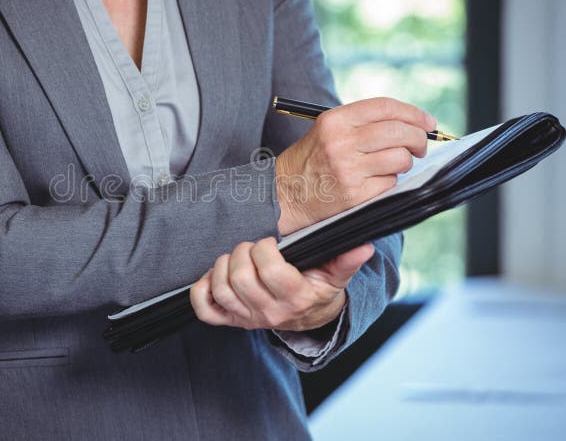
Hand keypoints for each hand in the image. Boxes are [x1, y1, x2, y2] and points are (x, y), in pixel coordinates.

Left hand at [190, 237, 373, 331]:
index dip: (265, 250)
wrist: (309, 319)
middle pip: (241, 279)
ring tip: (236, 258)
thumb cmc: (318, 290)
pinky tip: (213, 276)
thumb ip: (347, 261)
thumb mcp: (336, 275)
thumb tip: (363, 247)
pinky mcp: (231, 321)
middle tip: (252, 248)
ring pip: (221, 290)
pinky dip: (201, 291)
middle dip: (242, 253)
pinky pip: (205, 310)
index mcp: (296, 299)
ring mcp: (248, 319)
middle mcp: (270, 312)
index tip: (270, 243)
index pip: (271, 271)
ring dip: (222, 267)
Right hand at [275, 97, 436, 234]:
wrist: (283, 194)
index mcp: (334, 120)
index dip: (413, 113)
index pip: (385, 107)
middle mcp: (341, 142)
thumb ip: (362, 123)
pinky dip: (390, 182)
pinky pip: (390, 183)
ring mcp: (348, 169)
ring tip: (393, 165)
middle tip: (420, 146)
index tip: (427, 122)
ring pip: (400, 158)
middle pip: (399, 131)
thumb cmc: (310, 161)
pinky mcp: (354, 194)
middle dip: (418, 138)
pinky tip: (376, 181)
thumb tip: (411, 123)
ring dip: (404, 162)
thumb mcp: (327, 130)